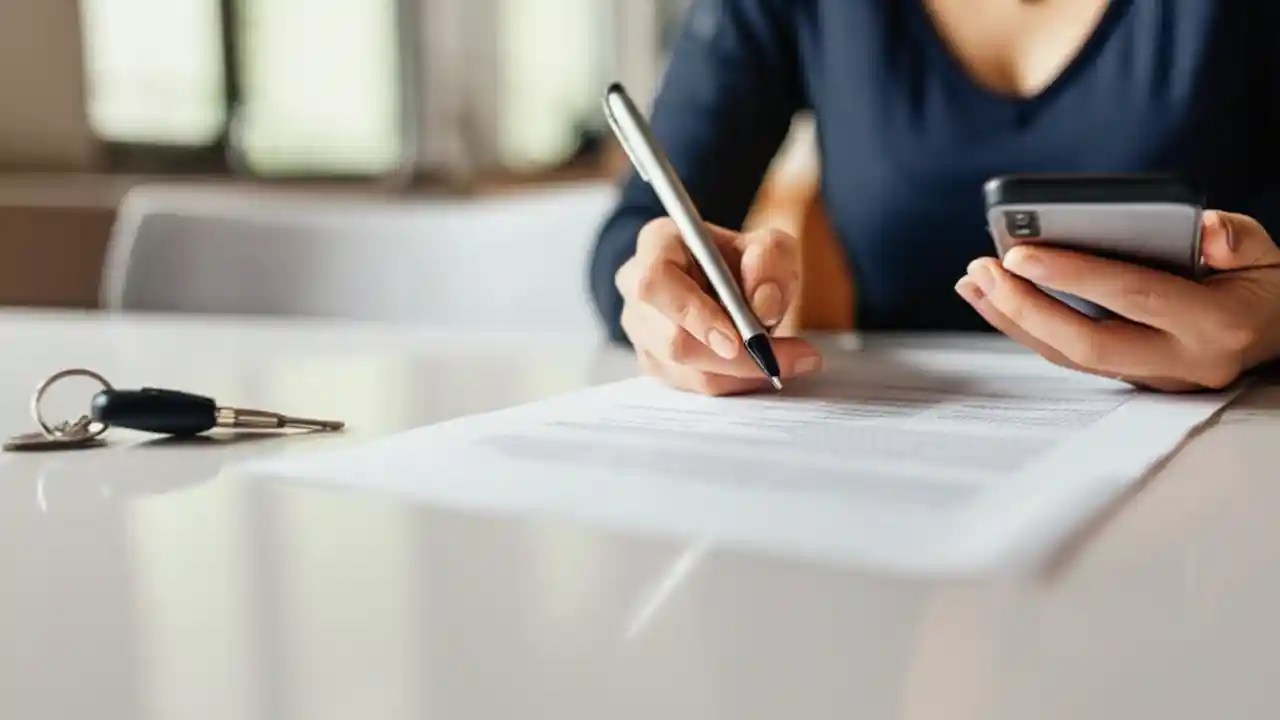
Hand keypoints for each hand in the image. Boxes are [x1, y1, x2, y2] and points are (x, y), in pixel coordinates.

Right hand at [615, 218, 822, 394]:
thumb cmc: (742, 260)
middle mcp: (636, 288)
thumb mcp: (769, 245)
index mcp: (656, 244)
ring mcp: (640, 330)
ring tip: (783, 361)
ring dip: (737, 374)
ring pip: (684, 369)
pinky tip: (758, 369)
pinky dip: (731, 382)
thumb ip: (770, 260)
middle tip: (783, 359)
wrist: (728, 281)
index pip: (657, 282)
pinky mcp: (653, 361)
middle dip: (732, 358)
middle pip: (672, 339)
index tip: (737, 340)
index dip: (693, 314)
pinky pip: (691, 385)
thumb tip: (764, 305)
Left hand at [957, 211, 1279, 391]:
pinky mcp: (1131, 380)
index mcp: (1215, 325)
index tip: (1018, 253)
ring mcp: (1154, 380)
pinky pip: (1070, 357)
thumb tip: (1202, 229)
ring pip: (1070, 358)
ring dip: (1014, 320)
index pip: (1133, 296)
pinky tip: (993, 300)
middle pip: (1088, 344)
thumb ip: (1236, 237)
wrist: (1276, 331)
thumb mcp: (1264, 250)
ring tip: (972, 282)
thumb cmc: (1262, 280)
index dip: (1074, 274)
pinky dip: (1026, 328)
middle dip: (1026, 307)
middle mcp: (1182, 362)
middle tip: (981, 269)